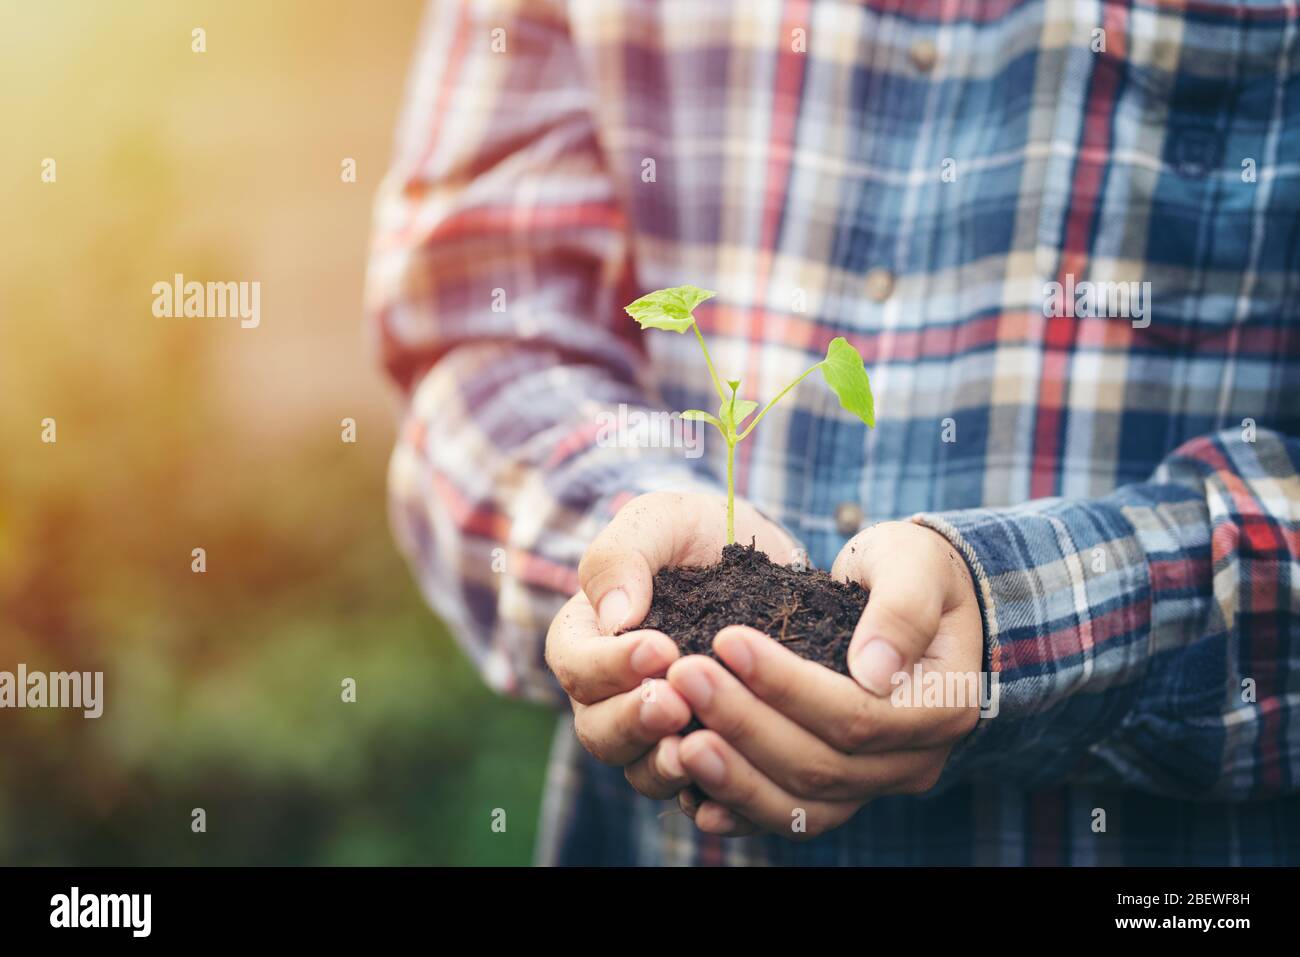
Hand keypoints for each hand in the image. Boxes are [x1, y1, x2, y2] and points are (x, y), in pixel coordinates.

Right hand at [544, 491, 798, 801]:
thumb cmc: (696, 532)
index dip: (609, 666)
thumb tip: (617, 615)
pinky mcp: (706, 753)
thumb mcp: (659, 521)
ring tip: (698, 746)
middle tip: (677, 702)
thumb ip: (623, 555)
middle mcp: (612, 694)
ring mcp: (657, 731)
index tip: (659, 648)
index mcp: (588, 637)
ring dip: (664, 764)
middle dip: (634, 720)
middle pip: (598, 730)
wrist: (761, 560)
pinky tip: (732, 785)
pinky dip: (708, 795)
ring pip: (640, 769)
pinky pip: (697, 791)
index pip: (575, 665)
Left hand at [666, 520, 983, 838]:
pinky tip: (693, 796)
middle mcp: (913, 760)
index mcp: (941, 706)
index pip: (856, 714)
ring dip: (734, 778)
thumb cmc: (916, 568)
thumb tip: (872, 667)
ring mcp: (876, 783)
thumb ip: (901, 610)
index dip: (786, 685)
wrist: (922, 596)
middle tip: (682, 678)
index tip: (725, 639)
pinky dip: (740, 809)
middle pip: (821, 765)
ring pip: (802, 805)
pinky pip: (790, 816)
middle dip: (744, 724)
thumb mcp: (916, 562)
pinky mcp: (840, 791)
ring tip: (675, 742)